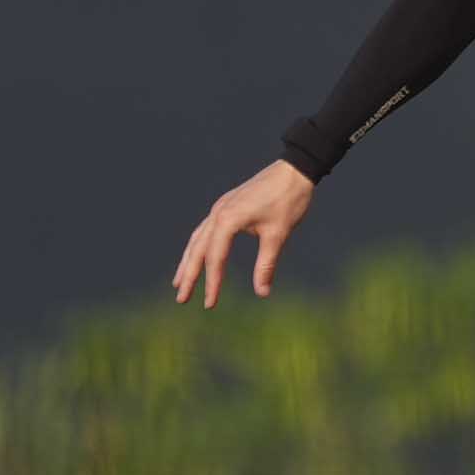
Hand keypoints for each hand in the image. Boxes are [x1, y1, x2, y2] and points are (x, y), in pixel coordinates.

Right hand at [172, 160, 315, 306]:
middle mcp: (218, 212)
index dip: (212, 283)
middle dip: (189, 275)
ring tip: (179, 282)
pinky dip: (198, 246)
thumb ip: (267, 265)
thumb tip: (262, 293)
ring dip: (188, 261)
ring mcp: (220, 208)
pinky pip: (205, 230)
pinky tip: (197, 257)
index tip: (210, 304)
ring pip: (197, 239)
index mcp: (228, 219)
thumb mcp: (278, 235)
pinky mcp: (226, 206)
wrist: (294, 170)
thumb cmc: (288, 200)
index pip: (215, 258)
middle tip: (181, 299)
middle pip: (197, 249)